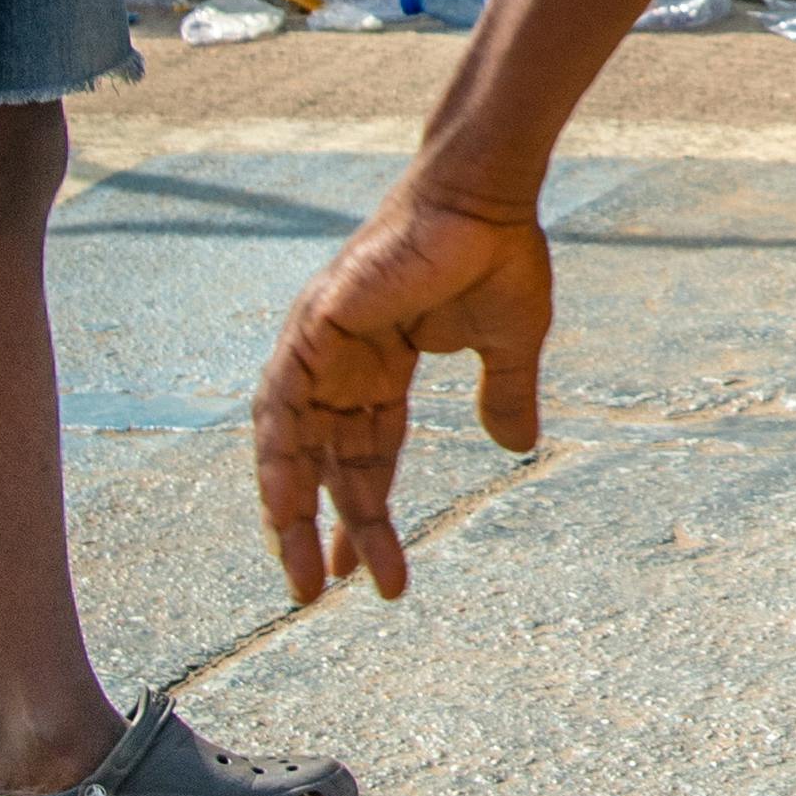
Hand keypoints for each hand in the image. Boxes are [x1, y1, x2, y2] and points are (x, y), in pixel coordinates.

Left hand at [252, 186, 551, 603]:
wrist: (486, 200)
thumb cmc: (497, 255)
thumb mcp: (509, 347)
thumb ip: (505, 396)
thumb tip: (516, 448)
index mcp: (381, 369)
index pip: (363, 458)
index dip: (367, 519)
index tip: (379, 577)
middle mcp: (340, 363)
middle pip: (320, 464)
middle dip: (318, 531)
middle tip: (315, 595)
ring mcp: (320, 344)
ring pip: (291, 444)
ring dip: (291, 511)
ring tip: (304, 573)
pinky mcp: (314, 325)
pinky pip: (283, 403)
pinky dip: (279, 456)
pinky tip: (286, 505)